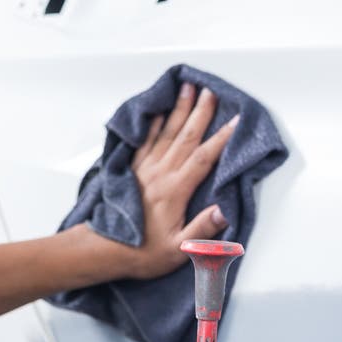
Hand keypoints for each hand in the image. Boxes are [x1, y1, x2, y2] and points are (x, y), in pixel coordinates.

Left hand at [127, 83, 238, 279]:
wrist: (106, 251)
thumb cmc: (144, 253)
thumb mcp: (179, 249)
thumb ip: (202, 230)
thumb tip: (223, 211)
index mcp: (174, 191)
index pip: (203, 158)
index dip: (221, 138)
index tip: (235, 121)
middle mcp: (160, 174)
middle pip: (185, 136)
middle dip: (200, 112)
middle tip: (210, 91)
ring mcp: (145, 170)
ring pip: (166, 132)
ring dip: (178, 109)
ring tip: (187, 88)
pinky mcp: (133, 171)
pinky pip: (145, 140)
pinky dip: (154, 123)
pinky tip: (159, 111)